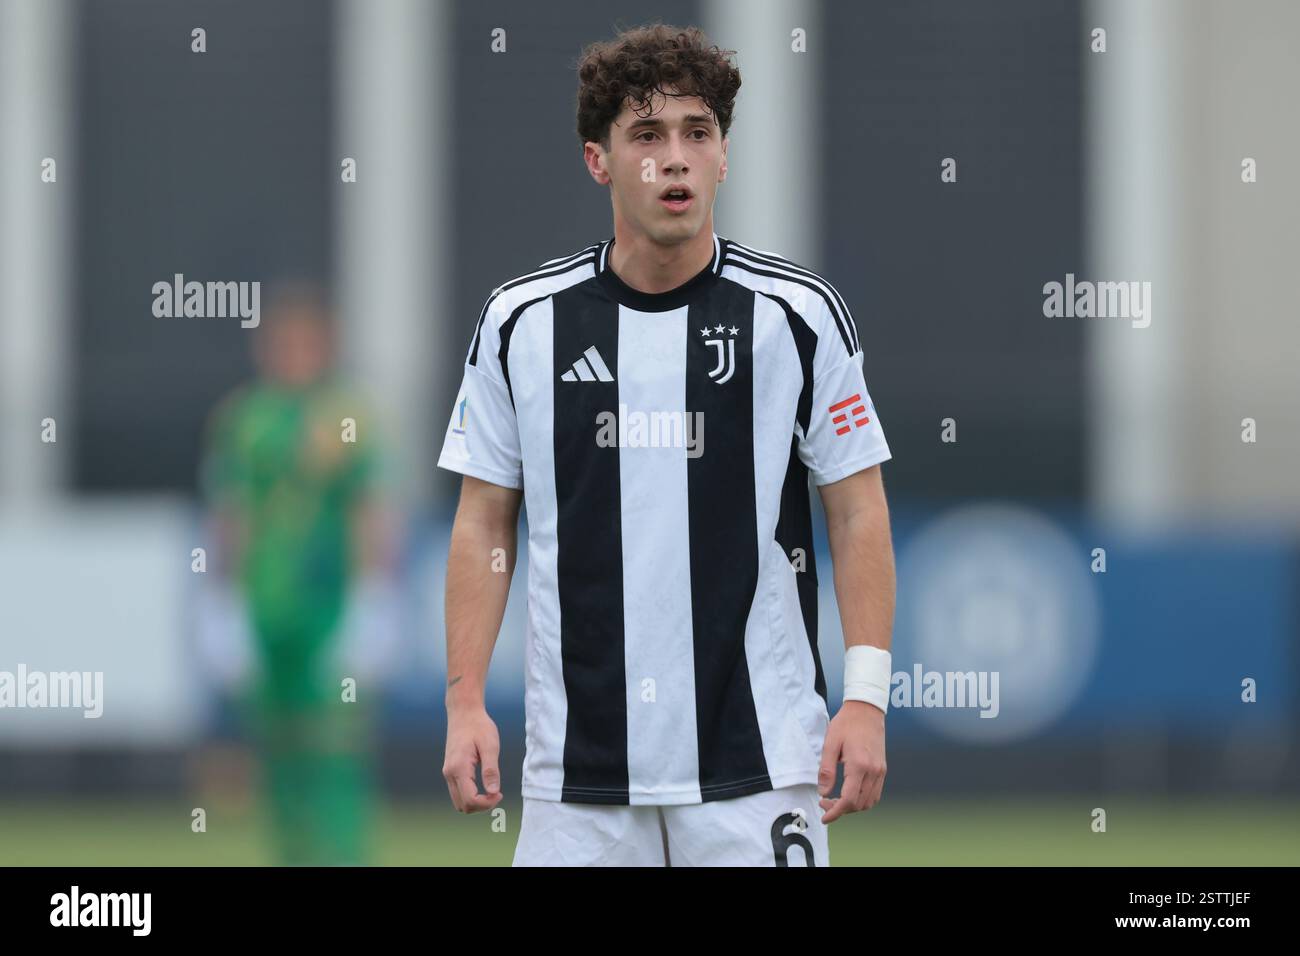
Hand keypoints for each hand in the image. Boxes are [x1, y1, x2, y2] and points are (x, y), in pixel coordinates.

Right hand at [442, 702, 503, 812]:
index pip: (470, 800)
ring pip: (459, 802)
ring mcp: (448, 772)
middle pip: (463, 806)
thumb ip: (491, 770)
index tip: (500, 793)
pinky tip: (483, 785)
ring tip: (491, 790)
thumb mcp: (490, 746)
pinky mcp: (450, 770)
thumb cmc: (479, 726)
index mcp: (459, 768)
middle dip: (481, 806)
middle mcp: (449, 773)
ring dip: (476, 802)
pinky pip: (458, 792)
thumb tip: (493, 792)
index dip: (487, 803)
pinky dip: (471, 795)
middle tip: (497, 793)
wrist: (464, 712)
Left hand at [817, 700, 886, 822]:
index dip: (835, 812)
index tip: (824, 817)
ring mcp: (880, 771)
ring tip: (836, 800)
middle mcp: (873, 771)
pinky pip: (875, 794)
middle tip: (825, 802)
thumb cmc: (846, 724)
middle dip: (841, 810)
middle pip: (859, 804)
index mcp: (859, 765)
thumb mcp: (830, 744)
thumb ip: (826, 770)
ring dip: (852, 807)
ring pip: (869, 802)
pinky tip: (850, 793)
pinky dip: (862, 800)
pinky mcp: (883, 769)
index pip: (848, 800)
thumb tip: (823, 792)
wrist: (867, 709)